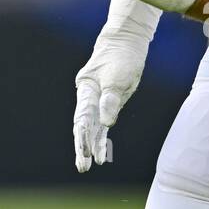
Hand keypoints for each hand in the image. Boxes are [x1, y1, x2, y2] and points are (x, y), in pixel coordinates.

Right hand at [72, 0, 159, 172]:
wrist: (125, 41)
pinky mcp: (108, 102)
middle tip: (83, 166)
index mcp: (87, 90)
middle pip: (82, 126)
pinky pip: (101, 124)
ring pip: (91, 128)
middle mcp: (88, 97)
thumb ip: (111, 100)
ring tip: (87, 166)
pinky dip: (100, 138)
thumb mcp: (119, 78)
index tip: (85, 151)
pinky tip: (100, 153)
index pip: (83, 118)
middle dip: (82, 146)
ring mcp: (97, 101)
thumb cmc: (122, 57)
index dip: (83, 136)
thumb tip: (106, 124)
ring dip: (90, 146)